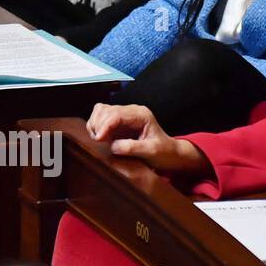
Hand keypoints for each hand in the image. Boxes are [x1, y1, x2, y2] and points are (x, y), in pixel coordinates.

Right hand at [85, 103, 211, 176]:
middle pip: (105, 110)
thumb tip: (112, 146)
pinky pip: (100, 117)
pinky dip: (95, 125)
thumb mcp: (151, 151)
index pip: (116, 114)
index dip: (104, 125)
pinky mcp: (118, 121)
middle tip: (99, 142)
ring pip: (100, 111)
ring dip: (95, 124)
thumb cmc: (164, 152)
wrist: (170, 154)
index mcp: (141, 114)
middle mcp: (131, 110)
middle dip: (98, 125)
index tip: (99, 139)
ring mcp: (124, 114)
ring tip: (99, 139)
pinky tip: (100, 137)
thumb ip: (132, 148)